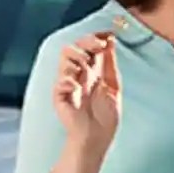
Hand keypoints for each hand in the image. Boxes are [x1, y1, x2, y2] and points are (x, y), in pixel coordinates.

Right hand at [52, 32, 121, 150]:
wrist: (96, 140)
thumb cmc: (105, 118)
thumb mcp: (113, 88)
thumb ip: (110, 65)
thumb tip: (111, 42)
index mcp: (92, 72)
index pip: (90, 47)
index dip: (96, 37)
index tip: (108, 33)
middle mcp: (78, 75)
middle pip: (76, 47)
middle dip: (87, 42)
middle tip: (99, 45)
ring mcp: (68, 84)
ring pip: (65, 57)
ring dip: (76, 56)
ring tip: (86, 63)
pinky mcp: (60, 97)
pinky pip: (60, 82)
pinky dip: (69, 80)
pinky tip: (77, 87)